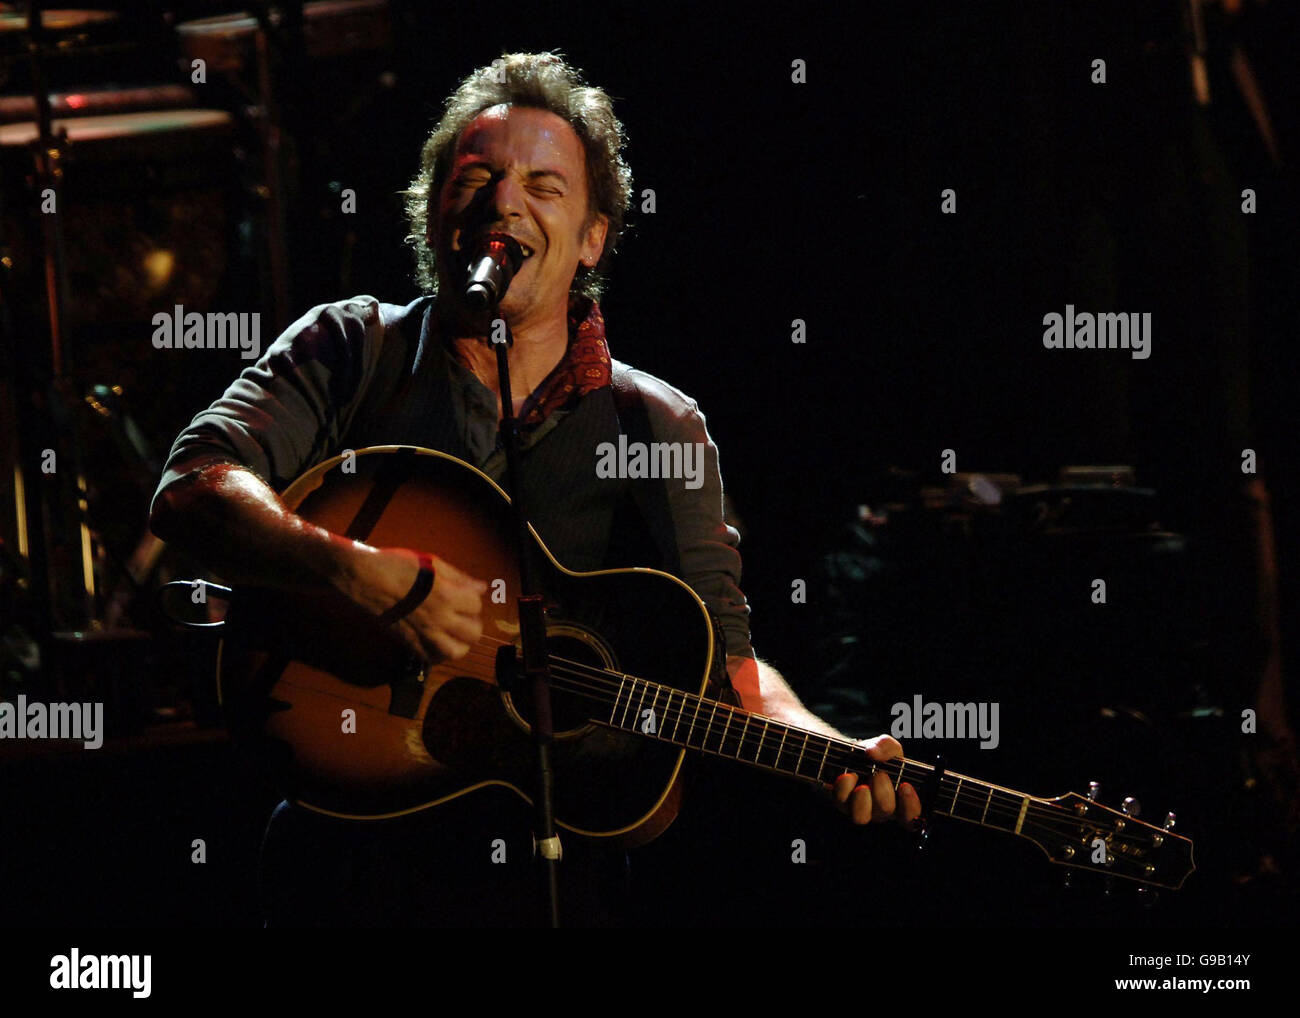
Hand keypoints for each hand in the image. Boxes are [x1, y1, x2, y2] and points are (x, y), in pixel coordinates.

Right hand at [345, 545, 486, 661]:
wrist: (363, 578)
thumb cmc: (396, 564)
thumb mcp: (431, 563)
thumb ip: (459, 577)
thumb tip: (481, 587)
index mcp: (447, 595)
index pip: (476, 605)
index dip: (473, 599)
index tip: (464, 594)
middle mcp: (439, 618)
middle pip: (473, 633)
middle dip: (473, 623)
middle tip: (463, 615)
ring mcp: (423, 633)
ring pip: (455, 652)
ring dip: (460, 643)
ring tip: (454, 632)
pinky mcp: (408, 642)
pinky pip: (430, 659)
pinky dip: (438, 654)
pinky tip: (436, 641)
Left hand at [826, 734, 921, 827]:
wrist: (848, 752)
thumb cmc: (874, 755)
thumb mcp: (886, 746)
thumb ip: (887, 747)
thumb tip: (874, 753)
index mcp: (899, 800)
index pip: (911, 816)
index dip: (911, 805)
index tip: (905, 786)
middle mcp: (880, 809)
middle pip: (886, 811)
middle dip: (883, 792)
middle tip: (879, 774)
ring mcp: (859, 808)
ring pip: (861, 817)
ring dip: (862, 800)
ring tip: (862, 785)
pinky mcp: (841, 802)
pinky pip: (842, 802)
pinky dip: (844, 787)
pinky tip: (846, 775)